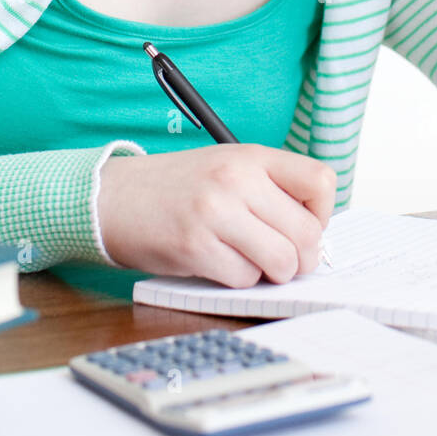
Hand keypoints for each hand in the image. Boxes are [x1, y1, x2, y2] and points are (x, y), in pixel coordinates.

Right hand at [97, 144, 336, 287]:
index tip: (304, 224)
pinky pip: (244, 279)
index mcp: (251, 156)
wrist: (114, 197)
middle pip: (308, 233)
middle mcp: (237, 179)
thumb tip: (316, 232)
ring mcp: (216, 212)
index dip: (322, 213)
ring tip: (251, 261)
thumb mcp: (227, 166)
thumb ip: (270, 188)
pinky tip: (219, 263)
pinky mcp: (196, 246)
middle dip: (302, 258)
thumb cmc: (176, 187)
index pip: (321, 182)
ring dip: (272, 272)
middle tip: (285, 260)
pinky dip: (238, 280)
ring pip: (282, 262)